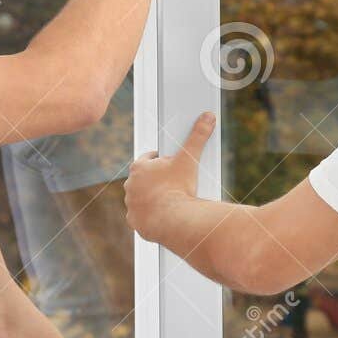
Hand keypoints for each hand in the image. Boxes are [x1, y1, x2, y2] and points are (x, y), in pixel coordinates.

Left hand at [125, 112, 214, 242]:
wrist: (174, 220)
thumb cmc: (179, 188)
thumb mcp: (190, 159)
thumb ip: (198, 136)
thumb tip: (207, 116)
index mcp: (139, 167)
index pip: (149, 158)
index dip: (162, 159)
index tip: (172, 163)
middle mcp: (130, 184)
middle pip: (145, 178)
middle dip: (157, 179)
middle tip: (174, 182)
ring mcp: (130, 204)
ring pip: (141, 197)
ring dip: (152, 197)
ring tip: (169, 199)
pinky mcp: (134, 221)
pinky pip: (141, 216)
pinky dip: (150, 215)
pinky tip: (161, 215)